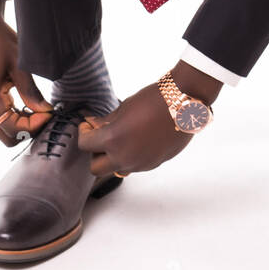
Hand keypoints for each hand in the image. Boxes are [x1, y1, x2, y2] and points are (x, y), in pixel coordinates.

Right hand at [0, 0, 53, 144]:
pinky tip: (29, 103)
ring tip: (40, 108)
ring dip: (22, 125)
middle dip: (28, 130)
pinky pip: (0, 118)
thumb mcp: (19, 64)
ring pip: (3, 129)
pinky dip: (16, 117)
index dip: (35, 126)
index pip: (13, 129)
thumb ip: (31, 91)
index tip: (51, 113)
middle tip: (46, 114)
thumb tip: (46, 112)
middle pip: (6, 137)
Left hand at [77, 82, 191, 175]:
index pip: (85, 145)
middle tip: (101, 138)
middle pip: (96, 168)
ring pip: (117, 170)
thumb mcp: (125, 107)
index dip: (84, 133)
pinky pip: (135, 166)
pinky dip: (132, 156)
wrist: (185, 102)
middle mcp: (125, 157)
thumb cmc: (155, 99)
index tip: (88, 127)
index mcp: (113, 140)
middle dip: (95, 154)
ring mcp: (140, 164)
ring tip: (122, 138)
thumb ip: (106, 121)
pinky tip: (139, 139)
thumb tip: (93, 124)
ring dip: (114, 158)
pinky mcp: (154, 164)